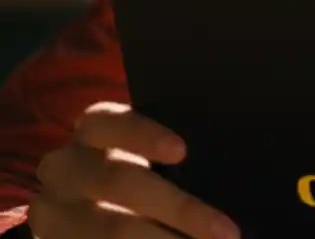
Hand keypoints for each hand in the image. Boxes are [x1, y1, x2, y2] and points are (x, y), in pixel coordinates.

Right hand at [28, 102, 239, 238]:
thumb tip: (225, 181)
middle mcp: (65, 168)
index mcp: (92, 133)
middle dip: (179, 209)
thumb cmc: (132, 172)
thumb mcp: (140, 157)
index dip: (145, 135)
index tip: (182, 152)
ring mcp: (52, 211)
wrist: (79, 209)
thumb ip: (171, 162)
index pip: (109, 122)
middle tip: (226, 231)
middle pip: (118, 182)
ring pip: (108, 229)